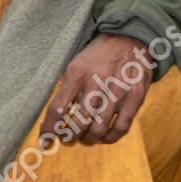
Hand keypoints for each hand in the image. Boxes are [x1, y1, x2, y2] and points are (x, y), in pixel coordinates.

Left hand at [38, 33, 153, 145]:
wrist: (129, 39)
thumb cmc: (97, 56)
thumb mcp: (75, 65)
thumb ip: (66, 90)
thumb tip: (53, 119)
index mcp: (76, 73)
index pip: (58, 108)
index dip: (49, 129)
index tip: (44, 142)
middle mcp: (97, 82)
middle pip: (79, 123)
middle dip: (70, 137)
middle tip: (68, 138)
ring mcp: (118, 90)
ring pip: (99, 128)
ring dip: (90, 139)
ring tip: (85, 138)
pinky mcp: (136, 96)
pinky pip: (122, 126)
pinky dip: (111, 137)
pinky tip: (105, 137)